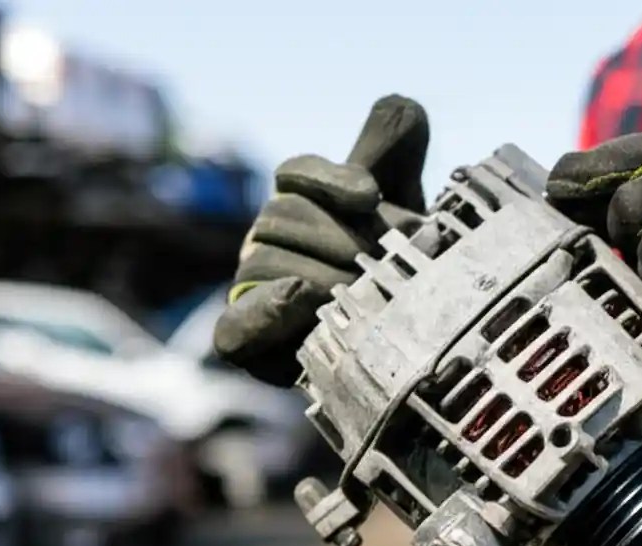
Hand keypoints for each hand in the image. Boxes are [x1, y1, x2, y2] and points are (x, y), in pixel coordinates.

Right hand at [213, 95, 429, 385]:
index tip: (370, 197)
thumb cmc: (401, 268)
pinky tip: (299, 299)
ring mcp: (250, 288)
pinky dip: (265, 311)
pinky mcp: (245, 341)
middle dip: (347, 239)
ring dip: (327, 279)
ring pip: (270, 265)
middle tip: (392, 264)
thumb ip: (398, 153)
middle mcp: (269, 239)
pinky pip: (234, 326)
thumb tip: (403, 103)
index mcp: (302, 202)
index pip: (297, 173)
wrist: (403, 346)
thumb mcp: (406, 207)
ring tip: (370, 299)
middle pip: (287, 218)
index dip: (329, 181)